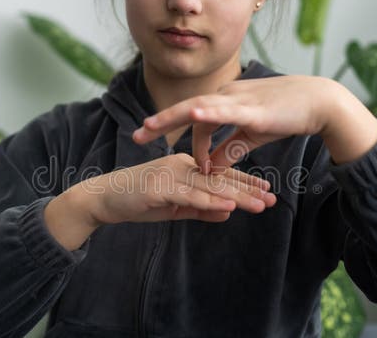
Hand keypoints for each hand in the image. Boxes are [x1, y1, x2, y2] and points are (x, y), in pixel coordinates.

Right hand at [80, 153, 275, 225]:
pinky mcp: (160, 185)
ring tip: (260, 204)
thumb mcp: (173, 208)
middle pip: (221, 179)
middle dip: (248, 190)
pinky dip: (212, 199)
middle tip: (273, 198)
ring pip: (211, 186)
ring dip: (238, 196)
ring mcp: (171, 173)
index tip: (266, 192)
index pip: (220, 176)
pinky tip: (230, 205)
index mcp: (185, 167)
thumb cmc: (136, 202)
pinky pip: (191, 194)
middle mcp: (181, 165)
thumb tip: (227, 212)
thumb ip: (200, 209)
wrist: (103, 199)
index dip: (244, 184)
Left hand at [132, 76, 376, 171]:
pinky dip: (204, 112)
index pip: (198, 122)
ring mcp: (237, 99)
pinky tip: (190, 114)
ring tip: (148, 127)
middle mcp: (227, 95)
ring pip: (196, 108)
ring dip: (171, 118)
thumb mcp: (252, 135)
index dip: (193, 145)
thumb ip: (230, 149)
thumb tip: (209, 167)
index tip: (194, 166)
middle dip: (160, 123)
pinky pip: (222, 110)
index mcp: (226, 100)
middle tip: (136, 135)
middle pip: (185, 109)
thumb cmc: (288, 115)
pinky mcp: (251, 108)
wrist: (319, 102)